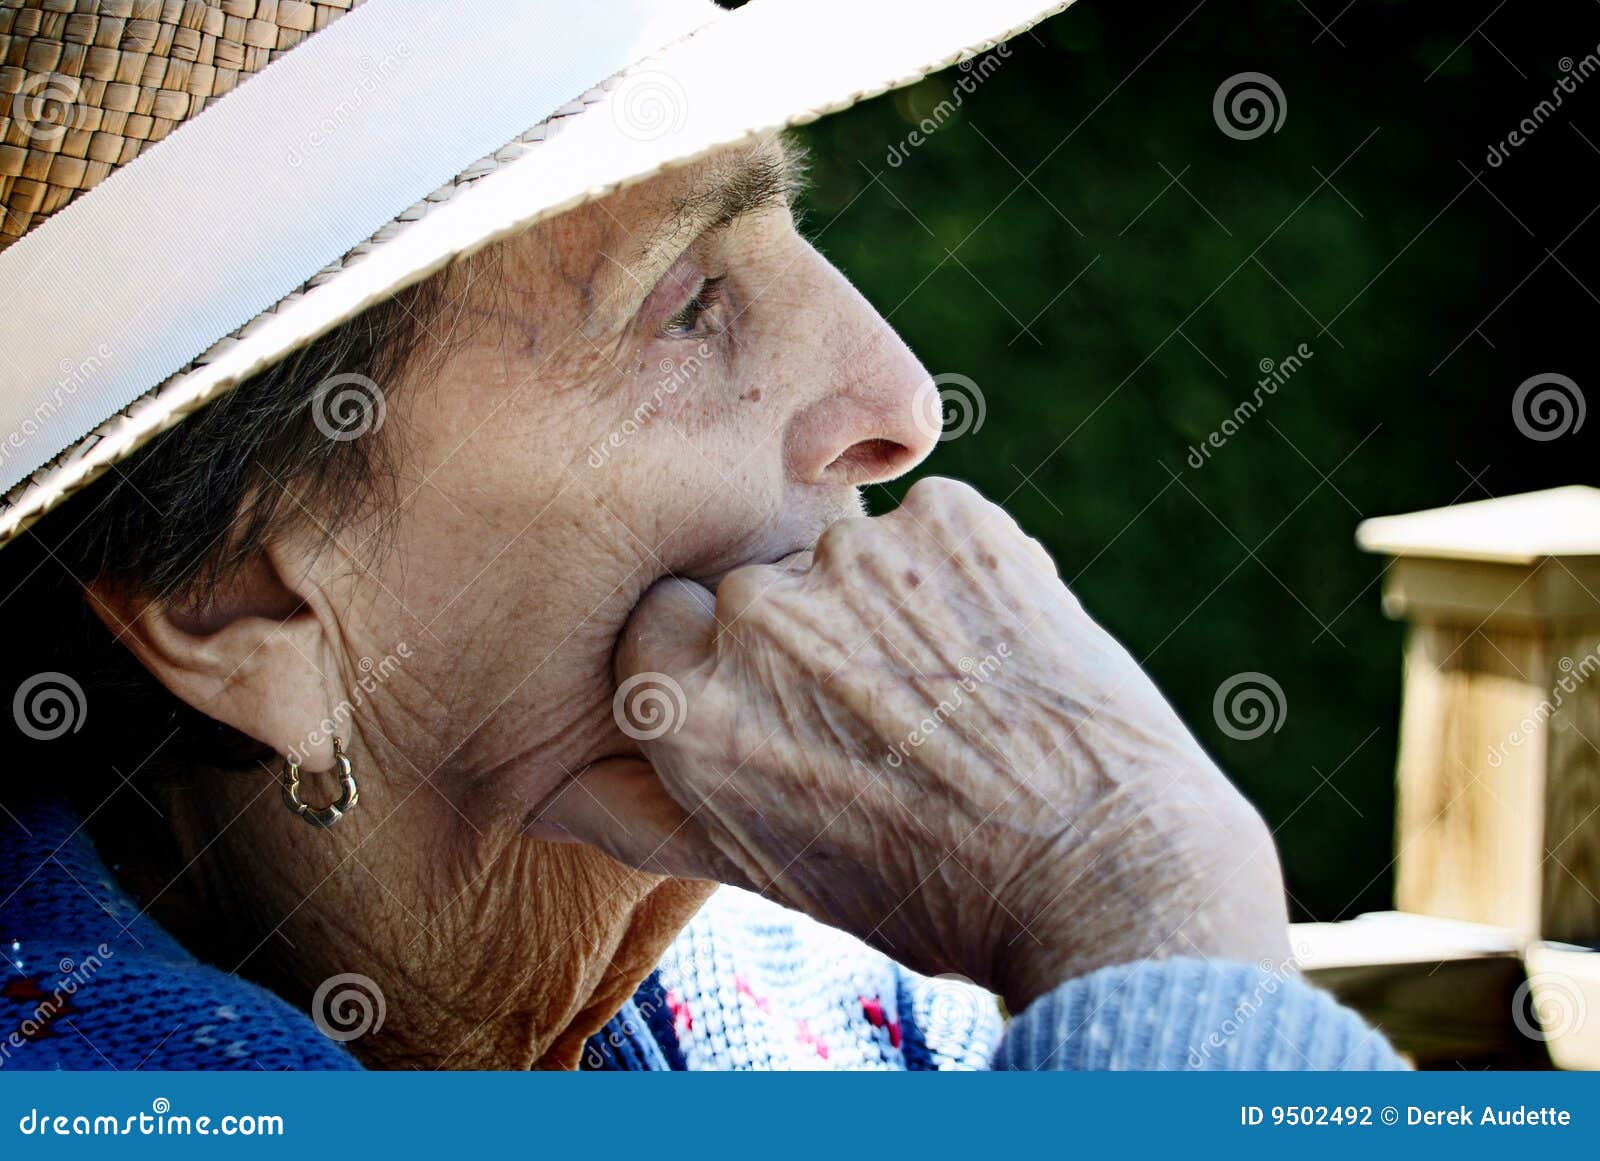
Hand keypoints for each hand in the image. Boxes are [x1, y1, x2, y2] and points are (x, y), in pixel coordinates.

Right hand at [543, 477, 1287, 1009]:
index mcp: (683, 707)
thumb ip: (646, 809)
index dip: (721, 667)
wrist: (1103, 871)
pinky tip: (998, 651)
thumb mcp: (761, 867)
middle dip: (804, 639)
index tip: (777, 706)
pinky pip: (930, 527)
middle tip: (883, 713)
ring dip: (885, 607)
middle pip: (751, 588)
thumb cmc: (928, 891)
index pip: (658, 630)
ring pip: (844, 557)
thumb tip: (545, 786)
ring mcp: (855, 558)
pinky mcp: (952, 519)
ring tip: (955, 692)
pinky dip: (959, 575)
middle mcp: (751, 617)